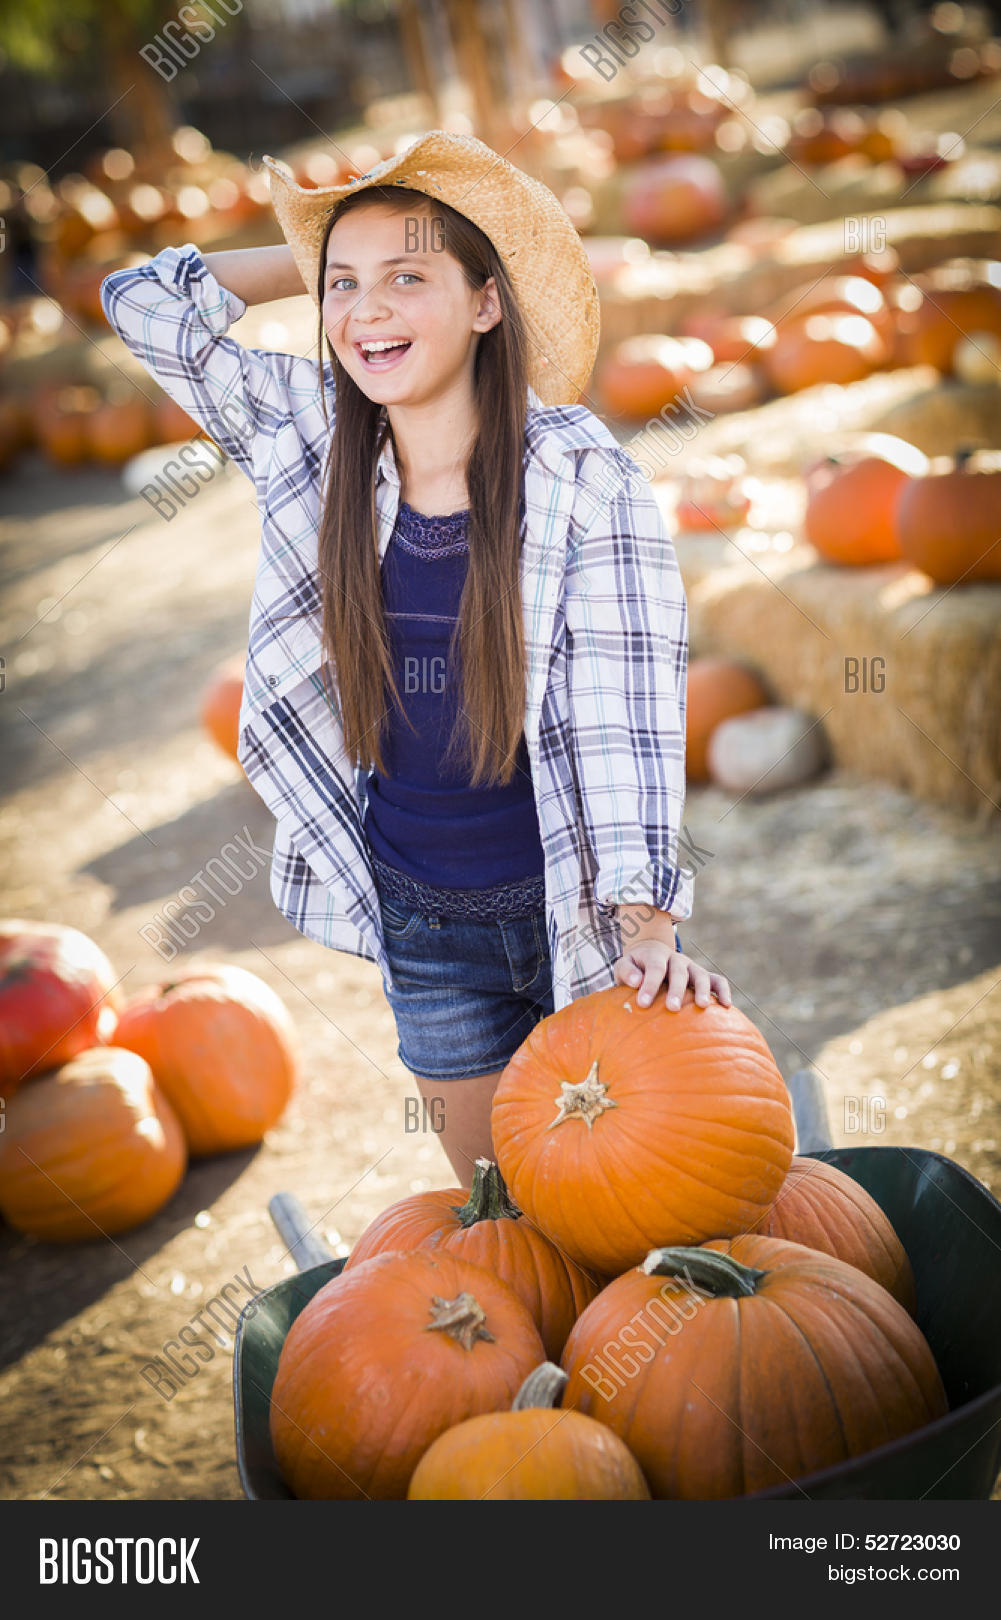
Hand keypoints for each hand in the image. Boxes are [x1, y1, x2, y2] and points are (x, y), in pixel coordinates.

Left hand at [612, 938, 731, 1011]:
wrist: (652, 954)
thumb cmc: (635, 968)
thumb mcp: (624, 965)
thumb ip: (626, 972)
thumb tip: (637, 981)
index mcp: (656, 956)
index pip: (654, 968)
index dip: (649, 985)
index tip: (642, 1003)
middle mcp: (676, 960)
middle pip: (679, 972)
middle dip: (676, 990)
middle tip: (672, 1008)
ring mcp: (692, 967)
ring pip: (701, 975)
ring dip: (702, 990)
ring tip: (703, 1006)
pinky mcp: (703, 976)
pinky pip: (717, 981)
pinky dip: (723, 991)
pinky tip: (726, 1006)